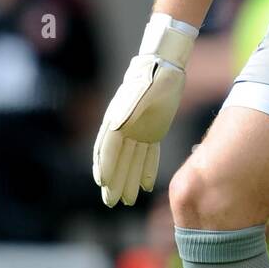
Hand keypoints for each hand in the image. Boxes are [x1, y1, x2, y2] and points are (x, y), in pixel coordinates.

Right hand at [92, 13, 196, 206]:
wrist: (165, 65)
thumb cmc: (152, 77)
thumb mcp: (142, 92)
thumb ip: (128, 110)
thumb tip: (115, 128)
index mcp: (117, 119)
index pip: (108, 148)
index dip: (106, 166)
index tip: (103, 183)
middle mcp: (124, 128)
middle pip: (118, 160)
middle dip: (114, 182)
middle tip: (112, 202)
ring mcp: (138, 131)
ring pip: (132, 161)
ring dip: (129, 180)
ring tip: (128, 201)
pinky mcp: (152, 131)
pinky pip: (148, 155)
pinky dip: (147, 170)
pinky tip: (146, 186)